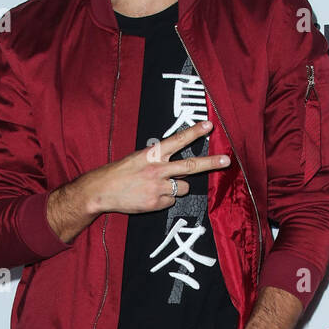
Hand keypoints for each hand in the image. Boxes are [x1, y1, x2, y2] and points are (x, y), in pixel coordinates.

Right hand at [86, 121, 230, 215]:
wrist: (102, 191)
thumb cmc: (120, 172)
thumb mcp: (138, 157)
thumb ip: (158, 157)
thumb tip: (175, 159)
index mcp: (153, 154)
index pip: (178, 140)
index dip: (195, 132)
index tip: (209, 125)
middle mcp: (158, 169)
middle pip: (191, 166)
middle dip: (211, 163)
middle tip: (227, 161)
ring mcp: (157, 187)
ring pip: (183, 188)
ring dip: (177, 187)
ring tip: (158, 186)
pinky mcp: (155, 203)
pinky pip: (170, 201)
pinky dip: (164, 200)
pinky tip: (150, 196)